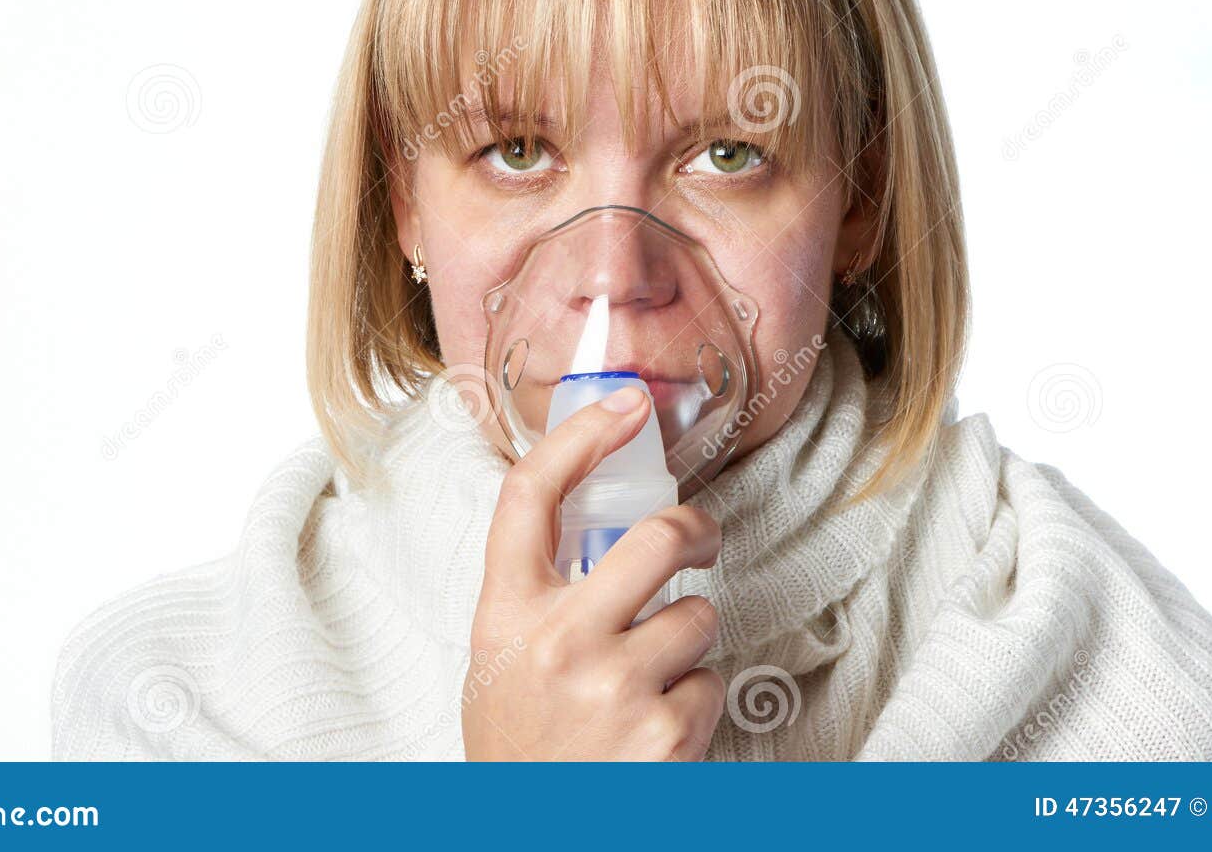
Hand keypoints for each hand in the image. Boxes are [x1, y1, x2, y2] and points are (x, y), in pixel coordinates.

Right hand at [462, 385, 724, 759]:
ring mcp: (615, 683)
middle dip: (698, 530)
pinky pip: (712, 681)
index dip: (580, 435)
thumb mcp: (499, 659)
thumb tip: (601, 530)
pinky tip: (655, 733)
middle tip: (703, 541)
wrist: (528, 836)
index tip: (624, 404)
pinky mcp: (667, 729)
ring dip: (687, 647)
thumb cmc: (519, 749)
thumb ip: (537, 597)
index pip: (530, 494)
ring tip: (647, 686)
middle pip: (658, 535)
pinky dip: (695, 702)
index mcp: (505, 612)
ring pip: (698, 617)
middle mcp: (558, 639)